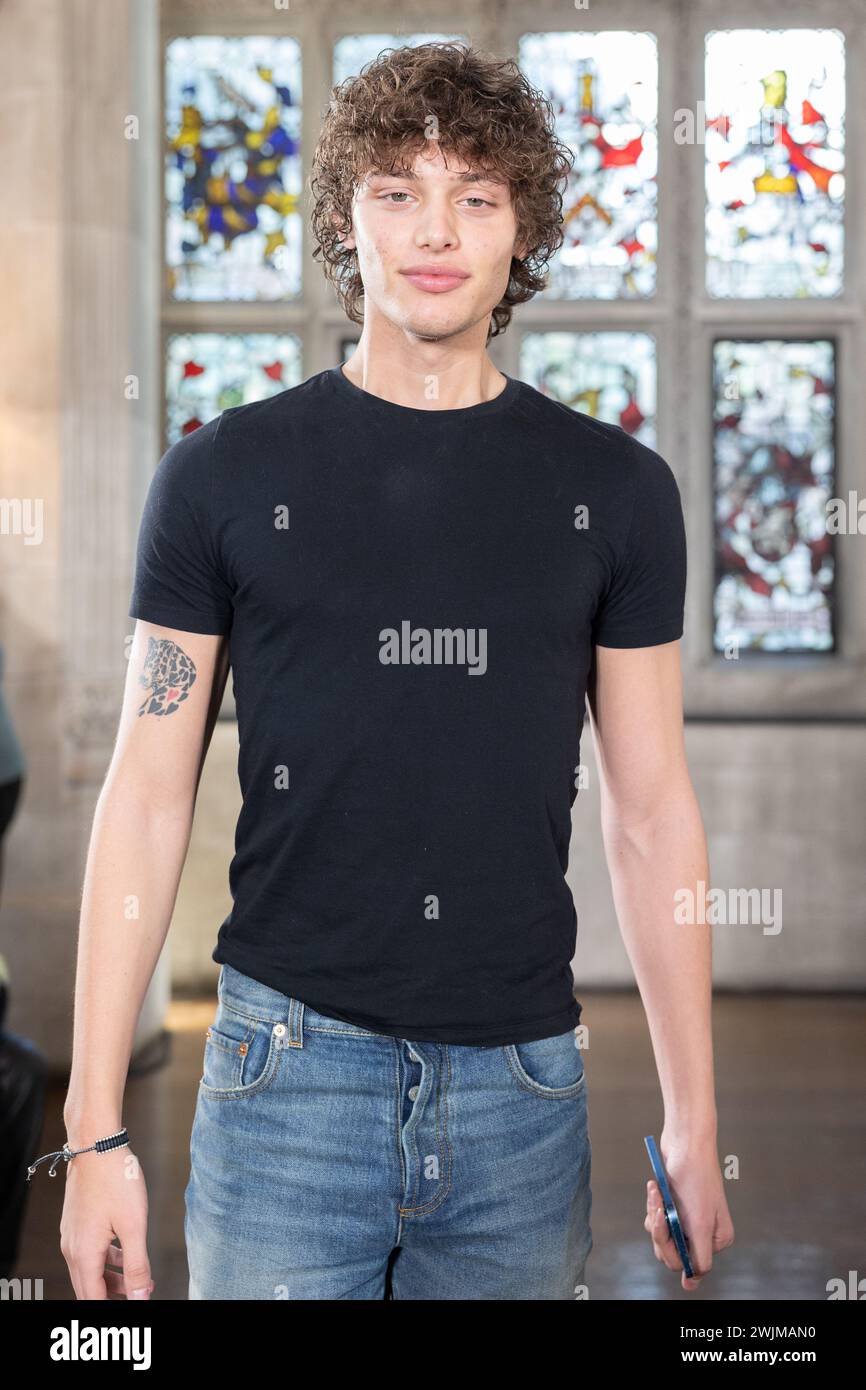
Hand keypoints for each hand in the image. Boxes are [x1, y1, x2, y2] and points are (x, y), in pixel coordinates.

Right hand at [59, 1145, 153, 1299]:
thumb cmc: (117, 1180)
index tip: (136, 1303)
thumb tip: (140, 1297)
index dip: (114, 1307)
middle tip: (137, 1296)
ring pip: (88, 1270)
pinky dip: (105, 1261)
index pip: (93, 1299)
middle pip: (88, 1288)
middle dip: (112, 1297)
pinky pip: (88, 1253)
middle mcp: (72, 1249)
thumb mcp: (134, 1226)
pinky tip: (123, 1254)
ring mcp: (71, 1234)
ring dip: (110, 1280)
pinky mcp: (76, 1223)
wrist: (96, 1145)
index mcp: (84, 1254)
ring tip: (135, 1281)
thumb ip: (136, 1266)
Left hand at [644, 1140, 733, 1289]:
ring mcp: (688, 1220)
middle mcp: (703, 1233)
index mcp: (715, 1239)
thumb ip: (699, 1256)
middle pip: (671, 1252)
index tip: (664, 1224)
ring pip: (660, 1235)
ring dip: (654, 1214)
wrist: (685, 1141)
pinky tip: (655, 1187)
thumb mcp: (699, 1222)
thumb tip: (691, 1284)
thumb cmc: (695, 1177)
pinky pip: (656, 1219)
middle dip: (660, 1230)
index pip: (688, 1264)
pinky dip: (652, 1204)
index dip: (671, 1248)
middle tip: (660, 1208)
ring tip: (657, 1193)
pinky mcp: (674, 1207)